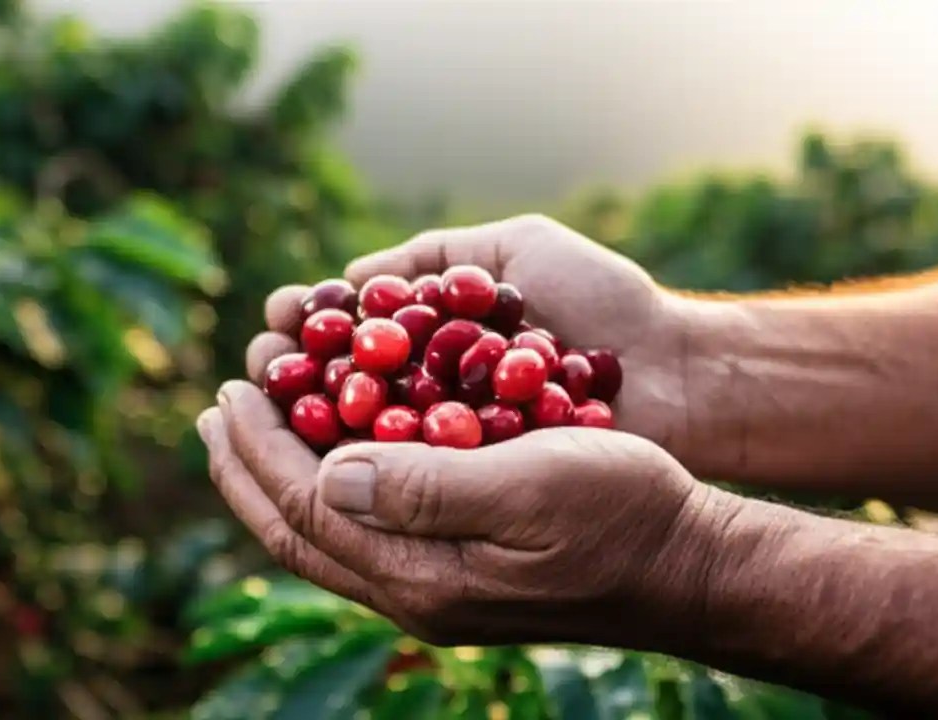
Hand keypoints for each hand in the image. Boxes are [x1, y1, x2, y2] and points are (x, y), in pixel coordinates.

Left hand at [197, 380, 727, 649]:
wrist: (688, 566)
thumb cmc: (626, 512)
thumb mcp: (534, 485)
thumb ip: (428, 487)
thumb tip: (330, 472)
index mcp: (422, 575)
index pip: (307, 506)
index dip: (260, 446)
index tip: (230, 389)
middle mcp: (414, 593)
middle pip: (297, 531)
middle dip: (246, 467)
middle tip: (215, 408)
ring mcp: (433, 590)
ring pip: (323, 537)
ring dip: (275, 480)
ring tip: (247, 431)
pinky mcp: (454, 576)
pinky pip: (361, 534)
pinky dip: (323, 491)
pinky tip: (326, 460)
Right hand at [247, 214, 693, 460]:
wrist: (681, 370)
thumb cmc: (604, 303)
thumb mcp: (516, 251)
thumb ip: (435, 256)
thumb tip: (346, 282)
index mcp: (432, 342)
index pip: (345, 340)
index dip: (302, 334)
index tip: (274, 323)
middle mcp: (430, 398)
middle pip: (337, 396)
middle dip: (287, 385)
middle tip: (256, 373)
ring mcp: (451, 449)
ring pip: (357, 446)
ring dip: (307, 431)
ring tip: (269, 409)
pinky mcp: (477, 488)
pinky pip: (407, 483)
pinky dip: (363, 471)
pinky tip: (326, 461)